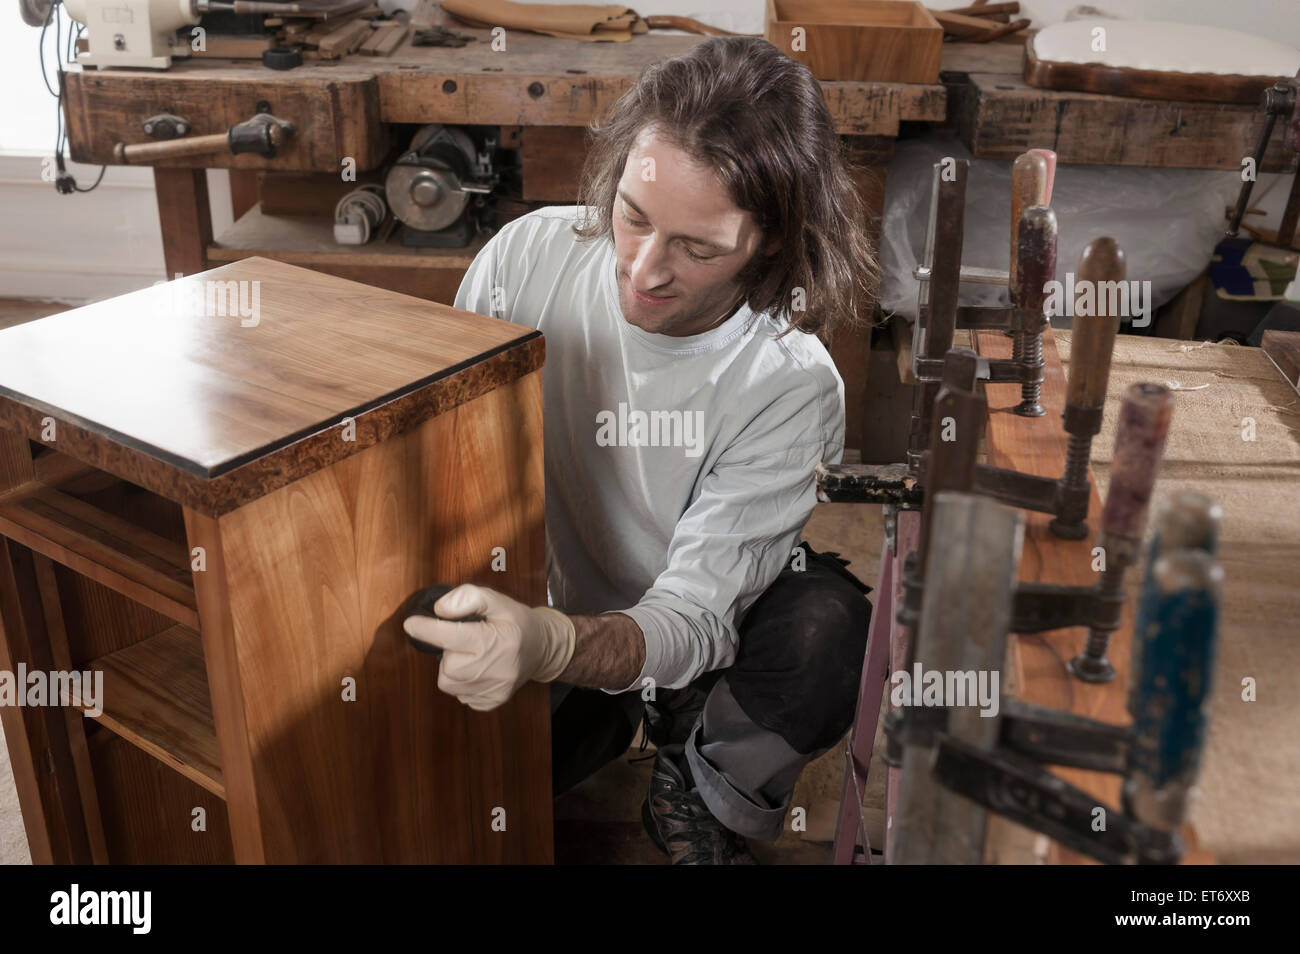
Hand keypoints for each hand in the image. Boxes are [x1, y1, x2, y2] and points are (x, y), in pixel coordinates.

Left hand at [402, 584, 574, 710]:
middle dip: (449, 652)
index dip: (428, 630)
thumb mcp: (497, 600)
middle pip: (447, 666)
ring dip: (453, 668)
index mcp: (497, 641)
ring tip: (473, 655)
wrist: (542, 648)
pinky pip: (459, 695)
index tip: (411, 624)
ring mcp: (495, 691)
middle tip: (467, 641)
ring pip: (449, 683)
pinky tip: (479, 670)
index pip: (453, 637)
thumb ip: (468, 598)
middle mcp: (497, 670)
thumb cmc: (516, 621)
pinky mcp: (491, 703)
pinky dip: (462, 682)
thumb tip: (439, 610)